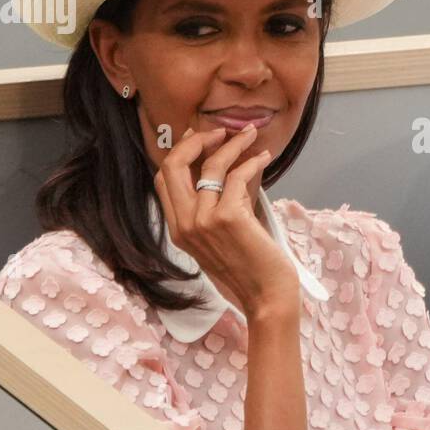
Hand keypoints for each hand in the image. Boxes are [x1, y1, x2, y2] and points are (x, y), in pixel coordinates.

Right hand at [153, 124, 299, 320]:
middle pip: (173, 165)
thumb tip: (222, 172)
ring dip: (233, 143)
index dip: (179, 152)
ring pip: (210, 165)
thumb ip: (212, 210)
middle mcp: (185, 225)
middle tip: (220, 131)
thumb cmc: (249, 271)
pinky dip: (252, 162)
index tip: (198, 136)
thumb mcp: (219, 241)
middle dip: (195, 139)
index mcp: (178, 231)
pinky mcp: (228, 218)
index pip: (163, 179)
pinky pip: (236, 176)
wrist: (266, 299)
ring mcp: (203, 221)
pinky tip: (263, 157)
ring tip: (251, 135)